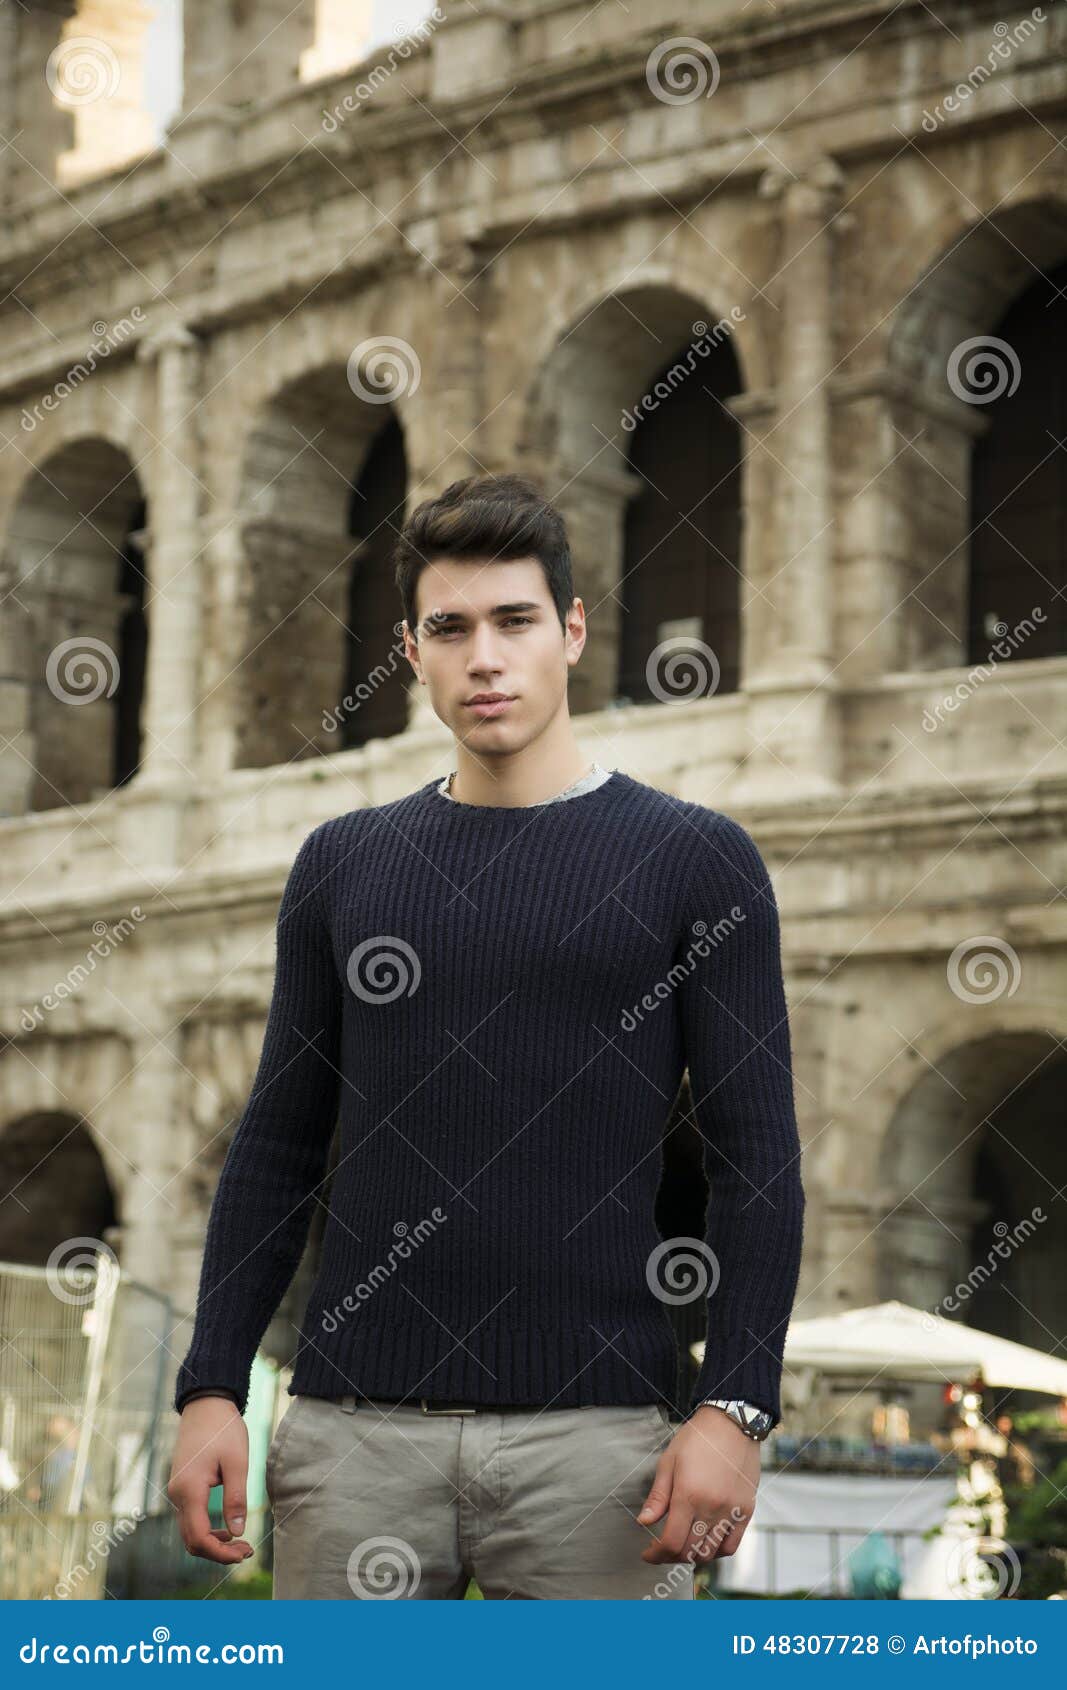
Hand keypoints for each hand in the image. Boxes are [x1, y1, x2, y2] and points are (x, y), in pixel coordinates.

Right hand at [168, 1396, 254, 1563]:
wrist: (205, 1404)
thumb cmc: (223, 1429)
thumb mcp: (237, 1461)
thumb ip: (236, 1497)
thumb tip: (237, 1532)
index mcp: (189, 1490)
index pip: (200, 1537)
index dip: (221, 1552)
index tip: (244, 1552)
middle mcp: (177, 1494)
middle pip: (192, 1540)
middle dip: (218, 1552)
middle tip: (246, 1550)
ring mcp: (177, 1491)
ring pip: (189, 1532)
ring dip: (212, 1542)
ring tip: (240, 1542)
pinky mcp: (182, 1487)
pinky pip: (190, 1519)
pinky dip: (207, 1530)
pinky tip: (227, 1527)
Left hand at [636, 1404, 759, 1565]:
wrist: (732, 1423)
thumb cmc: (696, 1439)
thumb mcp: (668, 1461)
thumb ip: (657, 1496)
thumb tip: (643, 1522)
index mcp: (688, 1495)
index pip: (671, 1542)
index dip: (656, 1555)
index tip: (647, 1554)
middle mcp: (711, 1507)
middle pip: (689, 1552)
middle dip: (670, 1557)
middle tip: (661, 1549)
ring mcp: (731, 1511)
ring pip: (710, 1554)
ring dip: (692, 1556)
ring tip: (682, 1545)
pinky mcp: (746, 1511)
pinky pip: (731, 1546)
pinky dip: (716, 1552)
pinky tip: (705, 1543)